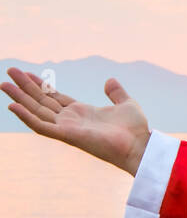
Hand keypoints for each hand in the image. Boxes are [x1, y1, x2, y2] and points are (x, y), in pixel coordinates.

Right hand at [3, 68, 150, 174]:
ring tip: (4, 84)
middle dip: (25, 87)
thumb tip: (109, 80)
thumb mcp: (126, 104)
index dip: (40, 85)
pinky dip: (26, 117)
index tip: (26, 73)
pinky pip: (42, 126)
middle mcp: (71, 119)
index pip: (54, 96)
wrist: (140, 145)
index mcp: (81, 112)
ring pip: (37, 110)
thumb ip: (116, 93)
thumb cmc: (135, 129)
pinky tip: (13, 106)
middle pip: (41, 101)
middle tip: (8, 73)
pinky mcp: (67, 135)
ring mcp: (67, 128)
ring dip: (20, 98)